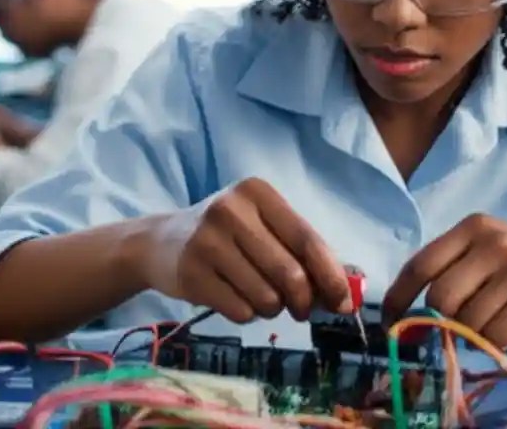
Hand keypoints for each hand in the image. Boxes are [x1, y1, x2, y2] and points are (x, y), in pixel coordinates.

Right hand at [143, 177, 351, 322]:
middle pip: (290, 273)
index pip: (307, 239)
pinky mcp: (191, 273)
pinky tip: (236, 298)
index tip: (344, 303)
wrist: (161, 242)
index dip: (331, 276)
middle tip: (302, 310)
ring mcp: (207, 241)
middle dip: (304, 301)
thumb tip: (343, 295)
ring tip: (262, 298)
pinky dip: (248, 314)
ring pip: (266, 297)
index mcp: (258, 193)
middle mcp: (231, 210)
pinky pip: (240, 311)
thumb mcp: (263, 227)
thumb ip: (302, 253)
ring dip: (273, 309)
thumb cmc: (228, 236)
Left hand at [383, 214, 506, 346]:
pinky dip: (493, 341)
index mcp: (472, 228)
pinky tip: (506, 328)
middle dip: (440, 320)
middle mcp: (493, 244)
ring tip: (488, 321)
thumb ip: (452, 267)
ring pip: (468, 321)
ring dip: (470, 333)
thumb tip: (410, 315)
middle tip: (450, 328)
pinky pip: (495, 335)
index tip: (389, 320)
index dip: (399, 297)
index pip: (421, 264)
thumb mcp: (485, 246)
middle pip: (442, 297)